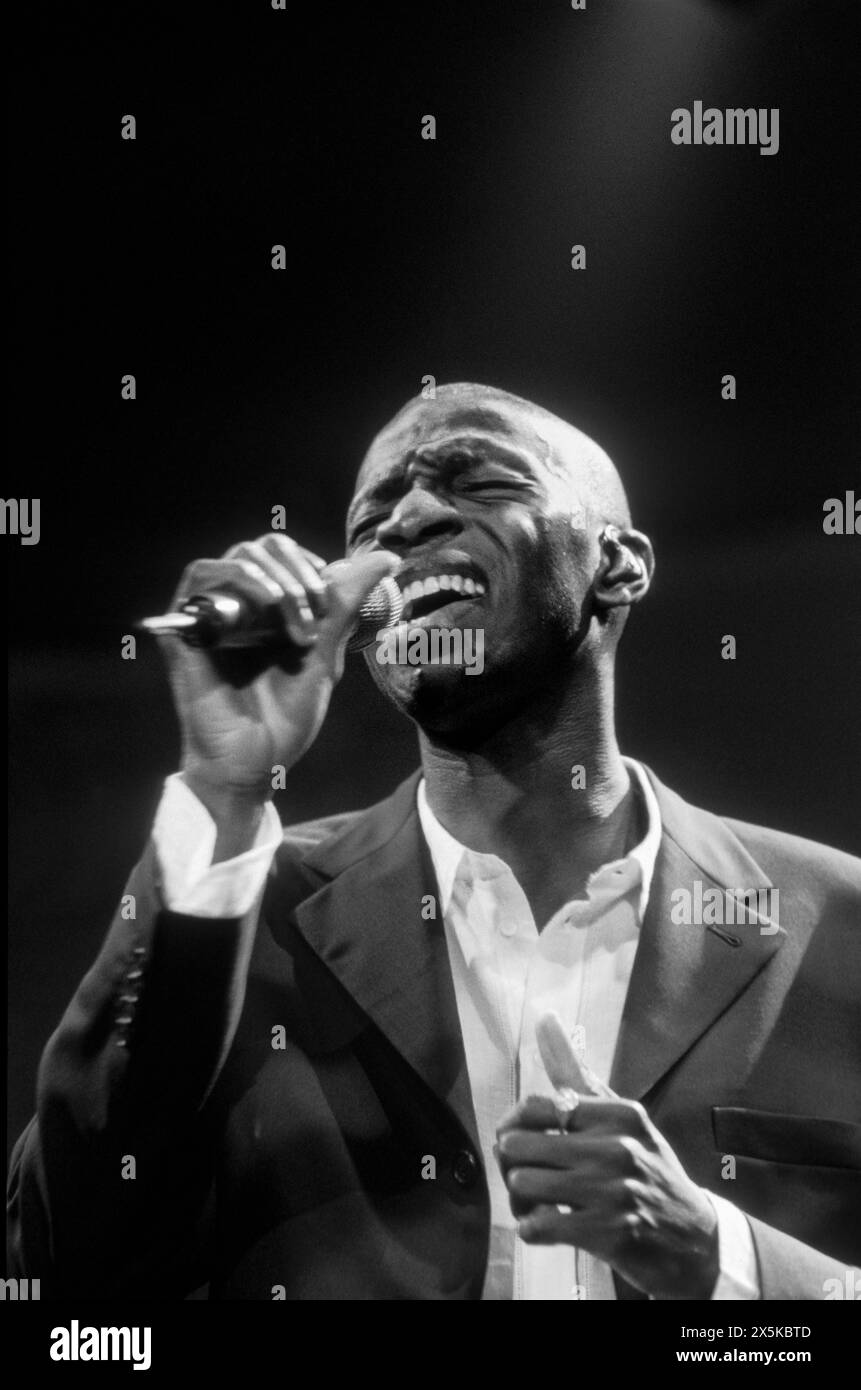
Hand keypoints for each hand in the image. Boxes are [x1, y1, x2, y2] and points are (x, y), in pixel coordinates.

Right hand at [157, 534, 397, 802]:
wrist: (253, 764)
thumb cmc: (285, 722)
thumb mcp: (324, 657)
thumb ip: (346, 606)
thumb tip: (385, 558)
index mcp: (270, 612)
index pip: (287, 554)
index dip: (312, 564)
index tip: (330, 602)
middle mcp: (239, 607)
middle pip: (265, 547)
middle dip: (299, 570)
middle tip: (316, 610)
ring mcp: (212, 615)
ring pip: (240, 555)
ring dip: (277, 578)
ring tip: (295, 619)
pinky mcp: (185, 626)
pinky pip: (203, 575)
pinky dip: (242, 580)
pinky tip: (268, 607)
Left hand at [495, 1066, 719, 1299]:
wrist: (695, 1238)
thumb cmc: (648, 1169)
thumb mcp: (622, 1117)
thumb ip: (575, 1071)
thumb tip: (543, 1016)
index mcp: (618, 1113)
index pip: (535, 1105)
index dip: (514, 1124)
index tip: (519, 1138)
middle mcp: (617, 1147)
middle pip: (519, 1145)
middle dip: (512, 1164)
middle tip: (525, 1174)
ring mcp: (614, 1191)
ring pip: (523, 1184)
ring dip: (521, 1199)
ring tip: (536, 1201)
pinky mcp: (608, 1233)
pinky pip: (538, 1226)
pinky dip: (532, 1229)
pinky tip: (547, 1225)